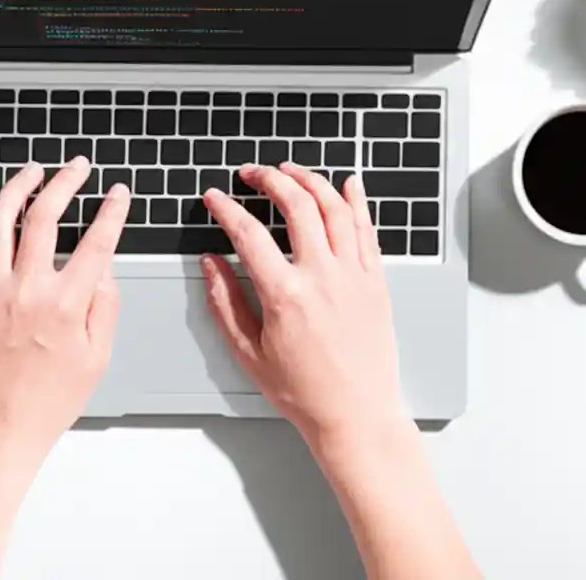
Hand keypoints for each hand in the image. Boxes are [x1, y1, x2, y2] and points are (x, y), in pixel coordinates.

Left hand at [0, 158, 128, 462]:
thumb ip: (105, 308)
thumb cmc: (48, 402)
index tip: (119, 194)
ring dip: (18, 186)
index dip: (112, 211)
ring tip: (34, 170)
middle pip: (46, 217)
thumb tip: (103, 271)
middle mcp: (26, 290)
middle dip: (66, 183)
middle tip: (78, 168)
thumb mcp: (97, 359)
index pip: (96, 242)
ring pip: (1, 220)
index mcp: (66, 305)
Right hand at [200, 163, 406, 448]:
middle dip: (270, 180)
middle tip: (252, 173)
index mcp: (285, 296)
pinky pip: (367, 230)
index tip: (215, 197)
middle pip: (296, 206)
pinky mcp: (376, 282)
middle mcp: (322, 278)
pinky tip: (348, 184)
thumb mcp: (249, 354)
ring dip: (311, 180)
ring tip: (291, 170)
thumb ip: (225, 303)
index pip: (249, 234)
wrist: (356, 414)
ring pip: (335, 209)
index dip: (227, 209)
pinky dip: (357, 202)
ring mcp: (354, 277)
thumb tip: (210, 264)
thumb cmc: (304, 392)